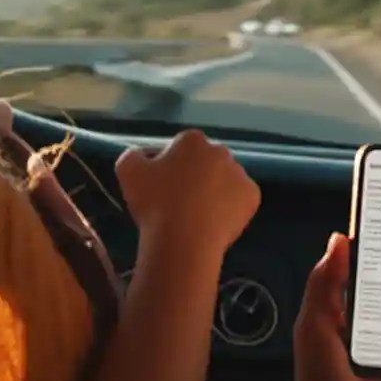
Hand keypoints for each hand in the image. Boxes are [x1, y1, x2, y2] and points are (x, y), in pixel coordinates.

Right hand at [115, 129, 260, 257]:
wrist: (184, 241)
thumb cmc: (155, 203)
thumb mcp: (127, 171)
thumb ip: (133, 155)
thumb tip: (142, 155)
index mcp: (191, 140)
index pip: (177, 147)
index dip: (166, 166)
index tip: (158, 186)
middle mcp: (220, 150)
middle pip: (203, 162)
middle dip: (193, 175)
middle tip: (177, 201)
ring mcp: (240, 173)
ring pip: (222, 179)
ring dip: (212, 190)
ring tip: (195, 215)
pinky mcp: (252, 197)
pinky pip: (237, 199)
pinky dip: (228, 207)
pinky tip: (212, 221)